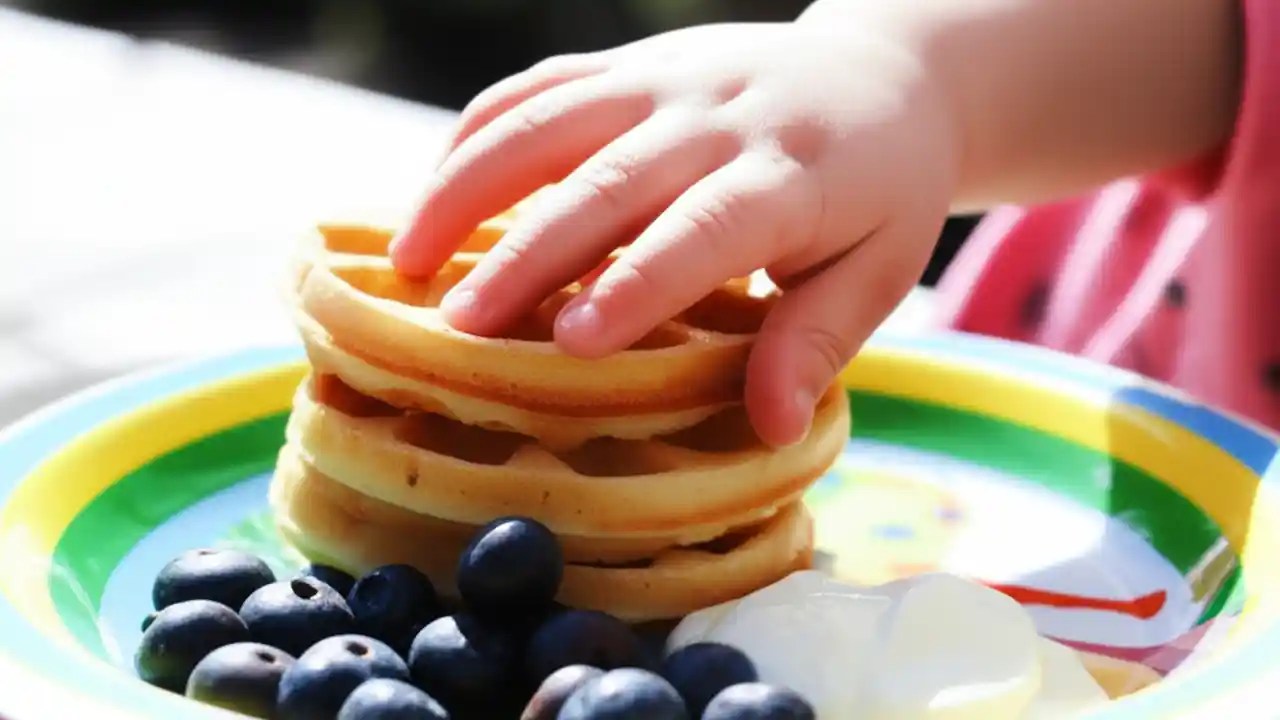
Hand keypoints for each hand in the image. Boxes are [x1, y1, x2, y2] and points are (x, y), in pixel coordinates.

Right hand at [391, 21, 959, 445]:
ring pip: (550, 119)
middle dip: (529, 250)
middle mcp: (716, 115)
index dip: (636, 281)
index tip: (572, 342)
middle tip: (461, 321)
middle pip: (609, 178)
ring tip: (406, 257)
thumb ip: (821, 338)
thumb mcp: (881, 267)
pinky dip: (478, 131)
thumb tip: (769, 426)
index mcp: (789, 175)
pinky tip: (434, 188)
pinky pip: (540, 85)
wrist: (883, 72)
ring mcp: (665, 77)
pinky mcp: (629, 63)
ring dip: (469, 184)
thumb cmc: (881, 189)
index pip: (704, 227)